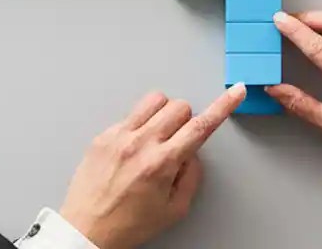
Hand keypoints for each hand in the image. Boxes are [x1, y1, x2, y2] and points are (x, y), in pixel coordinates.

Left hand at [58, 85, 245, 248]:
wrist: (86, 230)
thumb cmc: (127, 225)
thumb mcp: (173, 210)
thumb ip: (191, 176)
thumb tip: (193, 152)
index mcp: (161, 164)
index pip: (201, 126)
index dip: (223, 106)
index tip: (235, 92)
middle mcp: (140, 144)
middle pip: (179, 106)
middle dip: (186, 121)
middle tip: (178, 142)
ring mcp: (119, 136)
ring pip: (155, 100)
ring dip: (164, 114)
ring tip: (157, 137)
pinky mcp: (103, 135)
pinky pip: (131, 114)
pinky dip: (140, 125)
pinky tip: (134, 147)